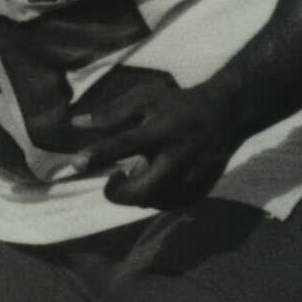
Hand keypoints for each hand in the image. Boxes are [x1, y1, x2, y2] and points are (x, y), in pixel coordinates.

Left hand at [68, 81, 243, 209]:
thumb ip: (112, 112)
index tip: (75, 164)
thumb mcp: (145, 98)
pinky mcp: (198, 191)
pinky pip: (166, 203)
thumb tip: (75, 123)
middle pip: (141, 191)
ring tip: (139, 171)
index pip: (125, 144)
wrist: (226, 115)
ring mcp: (191, 178)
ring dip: (136, 192)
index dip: (99, 155)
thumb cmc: (178, 104)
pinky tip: (156, 178)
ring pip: (152, 200)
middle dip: (118, 193)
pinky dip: (154, 195)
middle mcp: (178, 157)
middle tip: (111, 181)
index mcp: (162, 130)